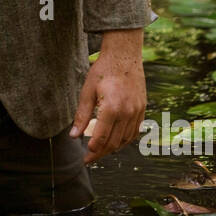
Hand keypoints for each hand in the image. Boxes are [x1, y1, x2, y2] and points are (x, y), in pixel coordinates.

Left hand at [70, 44, 146, 164]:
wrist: (124, 56)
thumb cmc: (103, 70)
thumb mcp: (87, 92)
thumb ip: (81, 116)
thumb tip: (73, 136)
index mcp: (111, 108)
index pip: (101, 138)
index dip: (92, 151)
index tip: (85, 157)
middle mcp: (127, 112)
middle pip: (114, 143)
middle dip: (101, 153)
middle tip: (90, 159)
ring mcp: (137, 111)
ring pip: (125, 140)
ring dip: (113, 148)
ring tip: (100, 151)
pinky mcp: (142, 109)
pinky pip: (134, 131)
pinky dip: (125, 140)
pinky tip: (116, 141)